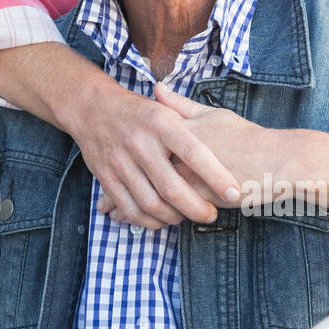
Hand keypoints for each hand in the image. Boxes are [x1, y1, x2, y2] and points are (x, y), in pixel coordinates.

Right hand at [66, 77, 243, 228]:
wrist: (92, 107)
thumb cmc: (140, 111)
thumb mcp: (166, 109)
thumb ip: (194, 125)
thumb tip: (226, 138)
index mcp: (161, 123)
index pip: (194, 153)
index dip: (217, 176)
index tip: (235, 193)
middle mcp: (140, 142)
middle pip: (172, 187)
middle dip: (196, 208)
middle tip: (211, 215)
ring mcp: (120, 161)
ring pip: (151, 203)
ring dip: (174, 217)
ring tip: (187, 217)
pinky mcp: (106, 177)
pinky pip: (130, 208)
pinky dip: (149, 220)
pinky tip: (163, 220)